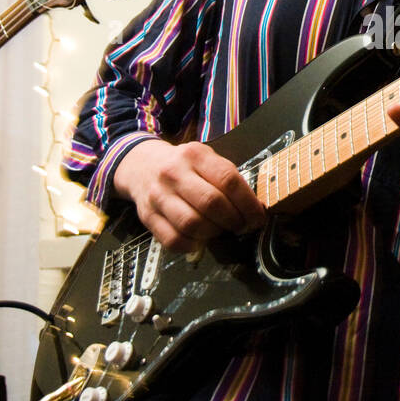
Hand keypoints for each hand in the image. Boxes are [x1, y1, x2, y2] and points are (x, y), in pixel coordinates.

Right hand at [113, 139, 265, 252]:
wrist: (142, 166)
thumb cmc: (184, 166)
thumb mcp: (205, 160)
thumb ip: (227, 179)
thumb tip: (254, 208)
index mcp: (195, 155)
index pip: (228, 180)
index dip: (248, 204)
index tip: (257, 217)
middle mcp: (174, 173)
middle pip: (211, 203)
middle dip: (233, 220)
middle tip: (241, 226)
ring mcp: (159, 196)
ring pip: (192, 224)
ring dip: (213, 233)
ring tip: (219, 230)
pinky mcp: (147, 217)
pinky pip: (173, 240)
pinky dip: (191, 245)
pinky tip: (199, 240)